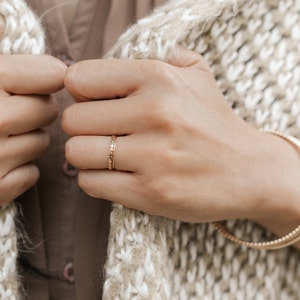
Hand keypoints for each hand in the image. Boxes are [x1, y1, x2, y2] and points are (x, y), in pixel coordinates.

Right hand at [0, 53, 65, 204]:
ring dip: (27, 139)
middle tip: (16, 110)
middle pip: (49, 109)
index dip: (49, 76)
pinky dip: (19, 170)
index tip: (47, 78)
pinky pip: (31, 174)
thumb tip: (28, 43)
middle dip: (37, 109)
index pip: (49, 74)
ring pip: (42, 142)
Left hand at [63, 47, 299, 229]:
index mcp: (159, 78)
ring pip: (76, 153)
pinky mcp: (151, 193)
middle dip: (83, 128)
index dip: (81, 93)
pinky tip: (117, 176)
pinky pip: (91, 183)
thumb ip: (162, 57)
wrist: (249, 172)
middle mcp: (155, 113)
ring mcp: (153, 157)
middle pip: (73, 120)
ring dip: (86, 157)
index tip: (95, 104)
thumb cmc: (215, 125)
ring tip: (108, 156)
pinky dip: (97, 180)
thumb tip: (115, 64)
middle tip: (103, 134)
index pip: (79, 79)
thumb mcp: (197, 77)